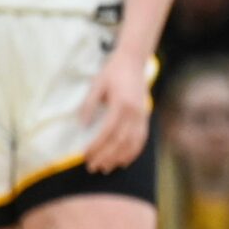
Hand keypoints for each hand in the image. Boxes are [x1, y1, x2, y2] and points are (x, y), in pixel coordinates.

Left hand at [81, 50, 152, 171]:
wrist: (134, 61)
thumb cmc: (112, 72)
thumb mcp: (96, 85)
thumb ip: (89, 105)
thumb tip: (83, 126)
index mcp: (122, 104)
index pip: (108, 131)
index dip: (96, 146)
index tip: (85, 155)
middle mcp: (135, 113)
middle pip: (120, 141)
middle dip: (106, 156)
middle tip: (92, 167)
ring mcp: (142, 116)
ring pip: (132, 144)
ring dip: (119, 158)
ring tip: (106, 167)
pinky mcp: (145, 117)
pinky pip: (141, 140)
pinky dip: (133, 153)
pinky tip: (124, 161)